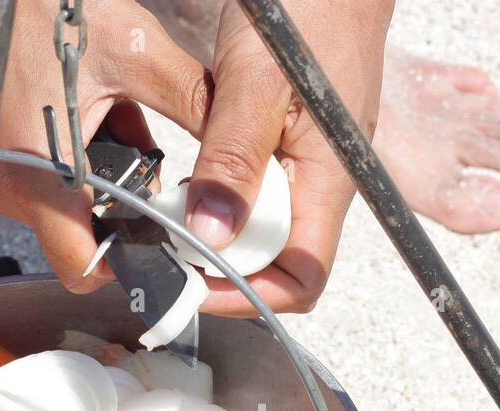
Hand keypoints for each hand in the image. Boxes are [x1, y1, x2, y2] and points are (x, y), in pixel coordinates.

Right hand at [0, 0, 211, 291]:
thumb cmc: (41, 4)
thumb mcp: (132, 48)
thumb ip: (191, 101)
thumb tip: (238, 145)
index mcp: (37, 175)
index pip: (82, 266)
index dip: (127, 260)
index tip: (160, 235)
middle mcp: (7, 184)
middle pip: (81, 234)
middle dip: (123, 202)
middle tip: (146, 152)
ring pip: (68, 202)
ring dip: (102, 174)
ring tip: (115, 116)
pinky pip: (45, 175)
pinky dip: (77, 154)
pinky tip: (90, 109)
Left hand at [190, 0, 393, 315]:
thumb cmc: (307, 6)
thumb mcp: (256, 80)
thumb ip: (234, 159)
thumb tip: (212, 235)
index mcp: (331, 179)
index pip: (302, 277)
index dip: (250, 293)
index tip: (195, 283)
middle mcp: (326, 180)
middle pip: (277, 258)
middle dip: (224, 260)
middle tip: (168, 239)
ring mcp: (312, 162)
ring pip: (265, 224)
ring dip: (220, 224)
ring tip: (176, 207)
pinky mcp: (295, 142)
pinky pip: (260, 187)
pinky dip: (225, 190)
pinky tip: (196, 171)